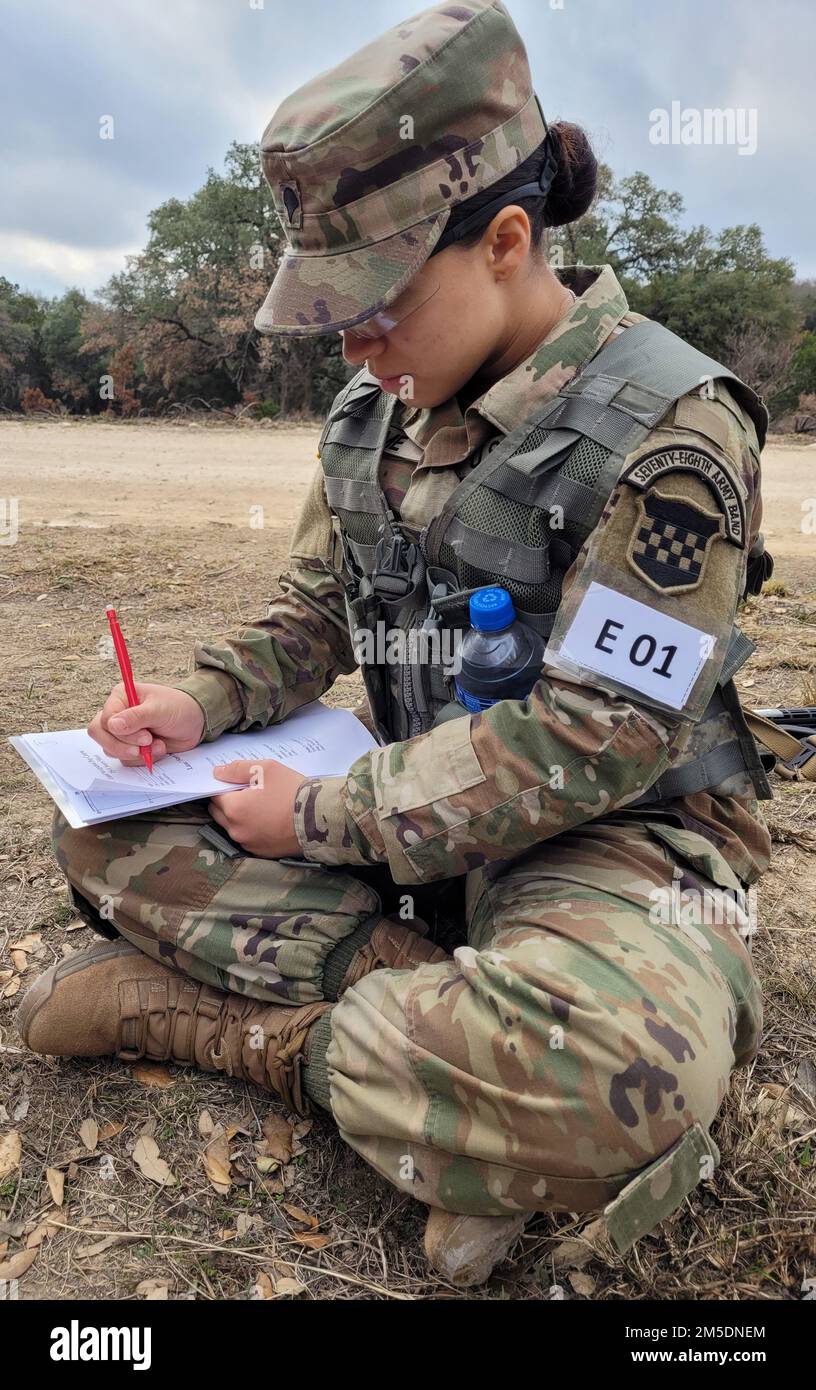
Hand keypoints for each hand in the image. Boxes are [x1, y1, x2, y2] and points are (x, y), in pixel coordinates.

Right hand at [89, 682, 205, 765]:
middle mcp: (117, 714)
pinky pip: (125, 760)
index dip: (122, 732)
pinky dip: (142, 759)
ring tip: (159, 745)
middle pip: (100, 734)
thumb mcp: (160, 710)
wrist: (195, 723)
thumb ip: (136, 717)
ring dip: (136, 753)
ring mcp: (122, 732)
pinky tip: (159, 749)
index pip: (106, 719)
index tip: (146, 736)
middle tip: (145, 747)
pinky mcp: (130, 746)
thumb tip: (112, 725)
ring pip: (111, 750)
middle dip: (122, 746)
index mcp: (121, 697)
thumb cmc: (178, 708)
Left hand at [209, 759, 305, 857]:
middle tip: (248, 793)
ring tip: (261, 807)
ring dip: (239, 817)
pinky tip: (267, 820)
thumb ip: (237, 769)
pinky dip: (251, 829)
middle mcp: (236, 830)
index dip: (223, 787)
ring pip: (232, 827)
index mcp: (234, 809)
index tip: (236, 783)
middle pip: (219, 813)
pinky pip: (247, 838)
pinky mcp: (260, 852)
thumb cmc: (292, 791)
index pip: (214, 796)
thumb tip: (217, 772)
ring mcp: (248, 843)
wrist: (319, 818)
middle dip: (228, 802)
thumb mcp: (266, 769)